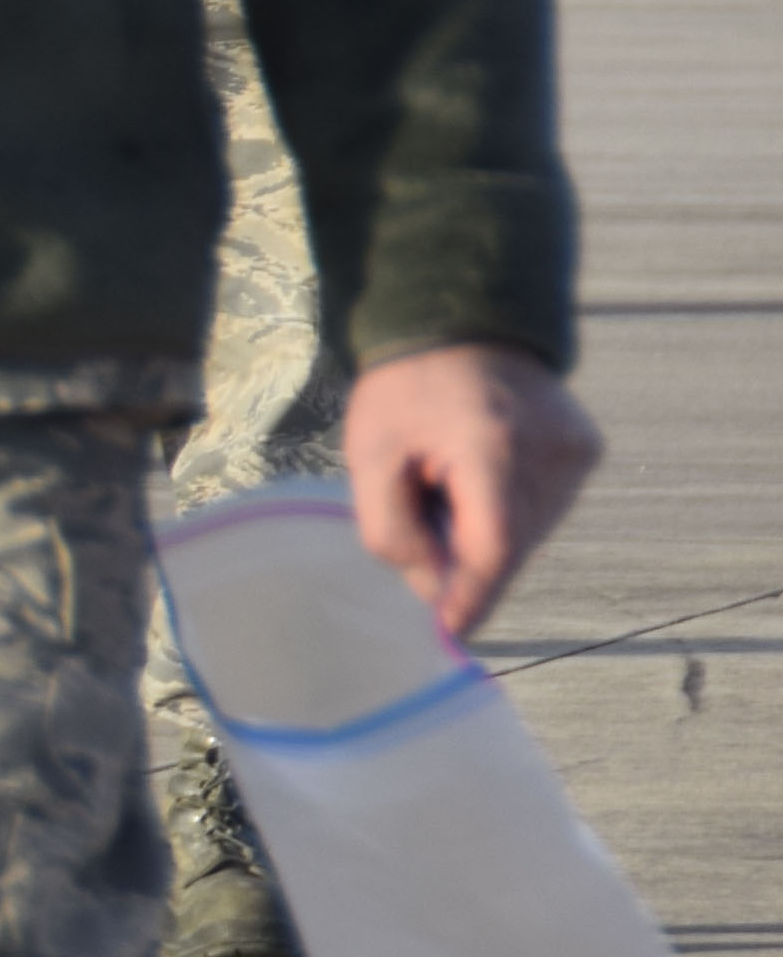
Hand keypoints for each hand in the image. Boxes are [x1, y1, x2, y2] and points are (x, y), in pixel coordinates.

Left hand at [340, 340, 601, 639]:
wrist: (461, 323)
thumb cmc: (404, 392)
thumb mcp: (370, 456)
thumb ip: (392, 530)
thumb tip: (433, 594)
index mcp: (491, 445)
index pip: (493, 547)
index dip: (471, 597)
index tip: (449, 634)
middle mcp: (547, 451)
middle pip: (509, 546)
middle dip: (466, 560)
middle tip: (423, 521)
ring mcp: (575, 451)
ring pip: (529, 533)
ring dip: (487, 534)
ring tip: (450, 483)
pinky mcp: (586, 450)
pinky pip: (544, 508)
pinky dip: (510, 511)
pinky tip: (481, 475)